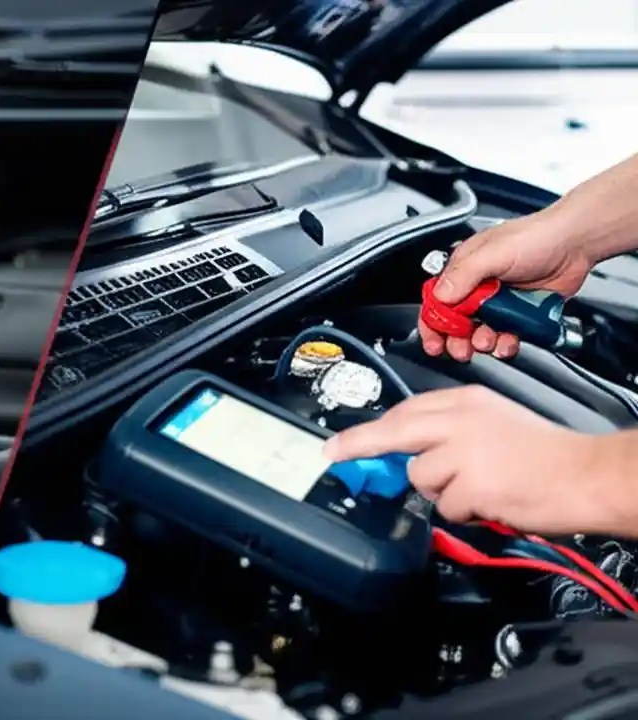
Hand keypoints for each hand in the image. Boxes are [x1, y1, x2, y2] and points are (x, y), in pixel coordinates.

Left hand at [323, 386, 632, 535]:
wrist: (588, 475)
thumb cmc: (549, 455)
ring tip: (480, 489)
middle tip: (332, 453)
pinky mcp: (472, 484)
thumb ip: (451, 432)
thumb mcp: (495, 424)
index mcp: (467, 402)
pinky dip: (464, 513)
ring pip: (420, 478)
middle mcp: (461, 420)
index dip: (371, 429)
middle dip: (357, 444)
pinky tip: (490, 502)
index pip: (405, 411)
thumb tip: (412, 451)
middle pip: (393, 430)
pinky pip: (446, 507)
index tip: (342, 440)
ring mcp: (465, 451)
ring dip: (442, 493)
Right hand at [423, 208, 594, 361]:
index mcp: (465, 270)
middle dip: (455, 339)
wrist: (576, 244)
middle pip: (456, 322)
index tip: (433, 341)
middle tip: (460, 350)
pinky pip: (506, 335)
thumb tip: (440, 295)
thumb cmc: (536, 237)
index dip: (432, 322)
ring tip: (486, 342)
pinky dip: (505, 344)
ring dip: (481, 342)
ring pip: (480, 331)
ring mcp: (499, 301)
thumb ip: (463, 275)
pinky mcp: (519, 313)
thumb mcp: (492, 253)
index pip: (437, 300)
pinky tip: (507, 343)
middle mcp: (479, 287)